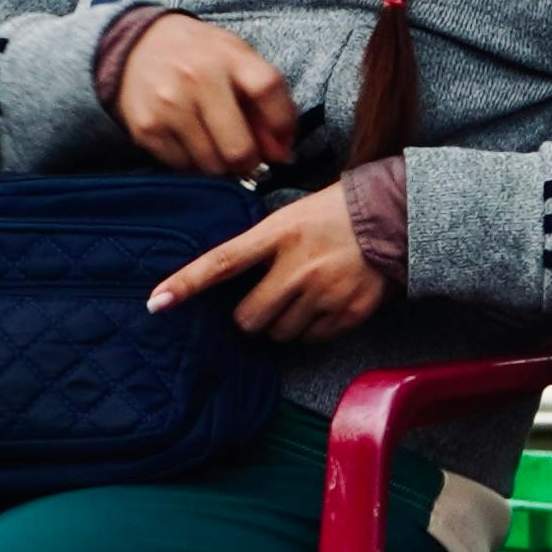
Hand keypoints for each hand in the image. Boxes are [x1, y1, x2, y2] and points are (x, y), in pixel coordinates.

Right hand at [110, 14, 303, 179]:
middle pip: (239, 147)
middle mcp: (198, 78)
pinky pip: (183, 168)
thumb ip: (267, 100)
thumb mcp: (237, 60)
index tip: (281, 142)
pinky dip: (193, 165)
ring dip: (221, 167)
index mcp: (228, 56)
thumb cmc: (200, 56)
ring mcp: (169, 105)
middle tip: (245, 157)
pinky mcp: (147, 129)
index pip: (268, 89)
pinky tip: (192, 145)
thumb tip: (282, 154)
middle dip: (249, 162)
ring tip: (216, 148)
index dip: (283, 123)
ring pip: (211, 165)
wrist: (137, 46)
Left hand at [154, 186, 386, 343]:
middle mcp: (297, 266)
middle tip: (266, 300)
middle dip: (251, 316)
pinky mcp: (346, 313)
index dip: (186, 284)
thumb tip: (231, 278)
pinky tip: (323, 304)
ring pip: (279, 333)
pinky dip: (311, 329)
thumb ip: (262, 244)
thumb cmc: (336, 213)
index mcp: (278, 233)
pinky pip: (311, 339)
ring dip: (282, 323)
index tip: (156, 302)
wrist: (395, 217)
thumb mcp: (292, 215)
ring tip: (301, 297)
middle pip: (248, 317)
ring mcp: (323, 292)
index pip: (221, 263)